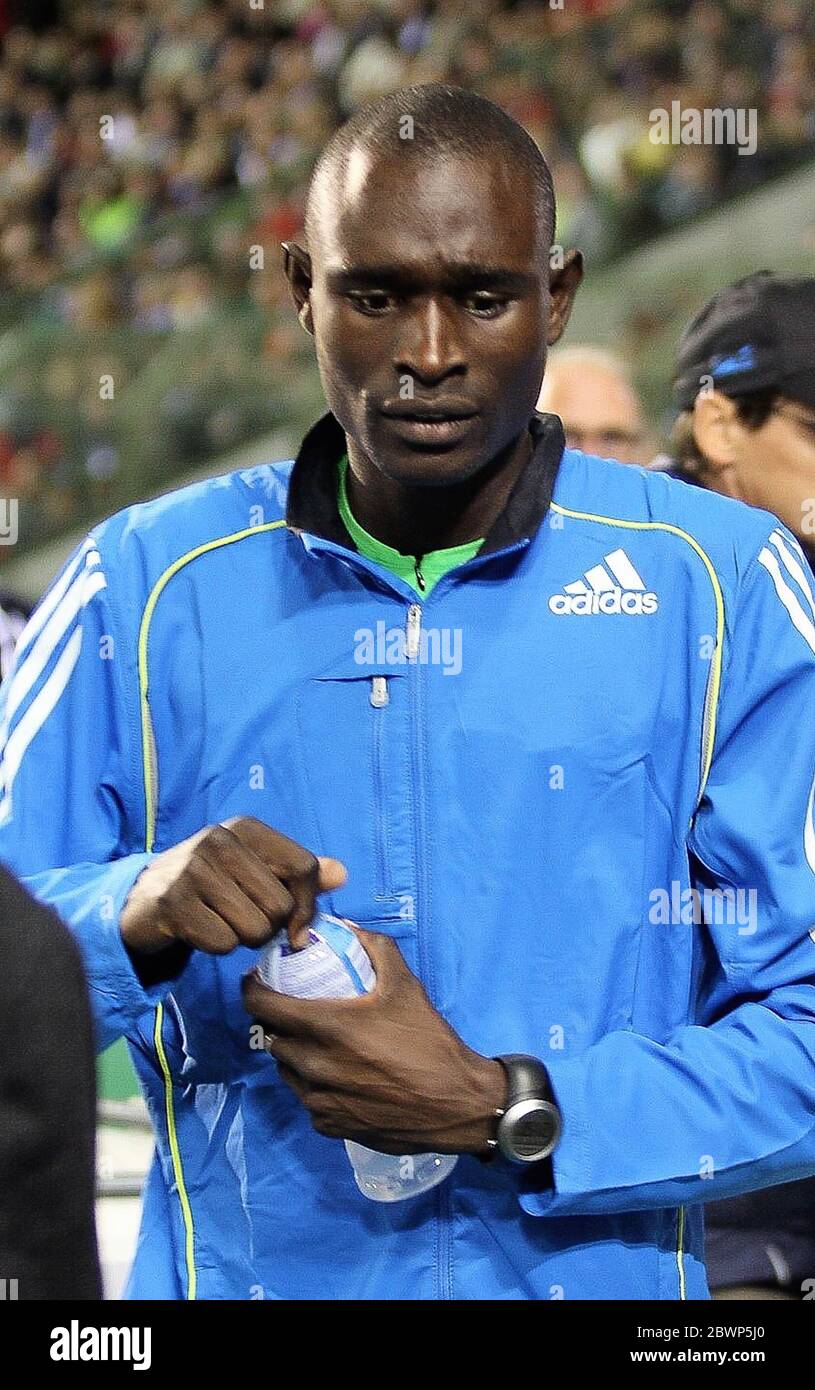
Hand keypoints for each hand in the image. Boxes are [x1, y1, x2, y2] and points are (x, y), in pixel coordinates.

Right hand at [120, 816, 346, 955]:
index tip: (295, 924)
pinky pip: (223, 944)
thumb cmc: (213, 886)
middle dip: (268, 925)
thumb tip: (341, 874)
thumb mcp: (256, 870)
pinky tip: (199, 929)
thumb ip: (298, 873)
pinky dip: (216, 947)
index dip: (307, 905)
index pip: (303, 867)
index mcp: (247, 828)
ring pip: (254, 929)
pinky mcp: (172, 902)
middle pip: (281, 906)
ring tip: (220, 920)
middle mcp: (219, 839)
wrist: (145, 900)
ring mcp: (192, 869)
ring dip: (242, 938)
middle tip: (242, 916)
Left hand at [241, 926, 506, 1154]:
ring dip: (293, 1053)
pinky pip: (307, 1098)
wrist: (455, 1103)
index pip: (261, 1005)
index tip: (256, 980)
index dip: (252, 989)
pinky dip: (314, 1083)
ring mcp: (318, 1099)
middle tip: (294, 1009)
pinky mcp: (328, 1125)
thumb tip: (347, 927)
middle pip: (271, 1038)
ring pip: (286, 1070)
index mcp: (326, 1026)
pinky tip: (338, 1075)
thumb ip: (374, 948)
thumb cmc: (429, 1041)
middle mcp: (313, 1065)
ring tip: (316, 1042)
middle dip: (277, 1021)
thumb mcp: (405, 985)